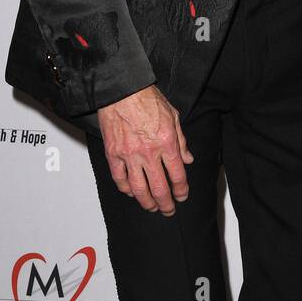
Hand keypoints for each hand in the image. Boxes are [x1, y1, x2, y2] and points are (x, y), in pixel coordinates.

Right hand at [97, 85, 193, 215]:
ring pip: (139, 189)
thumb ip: (181, 141)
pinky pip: (119, 179)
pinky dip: (126, 189)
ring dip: (147, 202)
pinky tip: (132, 192)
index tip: (182, 196)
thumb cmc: (147, 99)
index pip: (178, 175)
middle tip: (168, 210)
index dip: (182, 190)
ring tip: (152, 207)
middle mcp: (149, 152)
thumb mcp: (173, 116)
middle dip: (166, 204)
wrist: (122, 90)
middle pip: (159, 188)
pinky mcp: (113, 154)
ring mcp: (129, 155)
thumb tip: (188, 159)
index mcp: (167, 143)